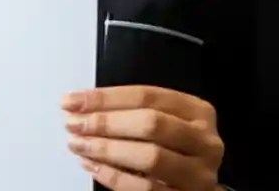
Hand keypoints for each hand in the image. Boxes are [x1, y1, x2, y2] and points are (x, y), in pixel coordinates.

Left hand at [63, 85, 223, 190]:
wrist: (195, 187)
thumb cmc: (173, 149)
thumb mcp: (163, 123)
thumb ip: (130, 113)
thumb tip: (80, 107)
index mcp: (198, 112)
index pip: (148, 96)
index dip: (106, 98)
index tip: (74, 101)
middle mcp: (205, 141)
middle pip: (151, 123)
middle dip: (106, 123)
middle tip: (74, 124)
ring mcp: (199, 173)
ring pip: (150, 157)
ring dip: (107, 150)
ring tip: (79, 145)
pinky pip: (146, 188)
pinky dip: (114, 176)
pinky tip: (92, 166)